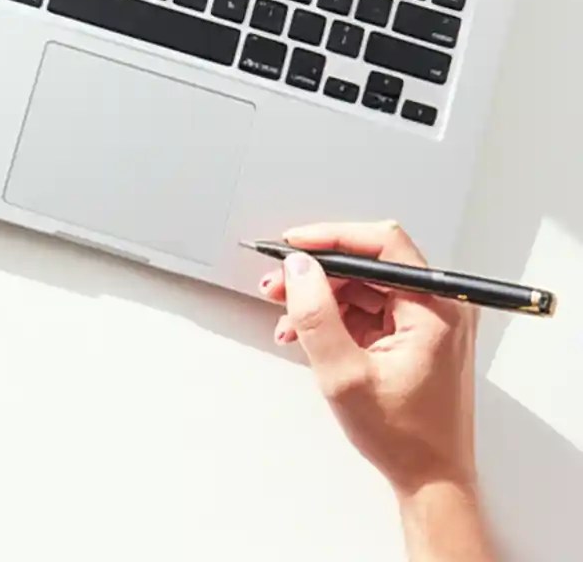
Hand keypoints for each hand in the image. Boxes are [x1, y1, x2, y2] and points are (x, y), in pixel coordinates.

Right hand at [259, 221, 477, 494]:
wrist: (429, 477)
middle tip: (278, 283)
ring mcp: (428, 321)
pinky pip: (368, 310)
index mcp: (435, 309)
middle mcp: (439, 307)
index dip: (331, 239)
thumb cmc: (403, 436)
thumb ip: (317, 316)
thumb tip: (300, 270)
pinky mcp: (415, 336)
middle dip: (318, 273)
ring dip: (321, 298)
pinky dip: (334, 318)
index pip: (382, 246)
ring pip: (364, 287)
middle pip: (369, 265)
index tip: (293, 246)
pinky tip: (307, 334)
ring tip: (286, 317)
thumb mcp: (344, 375)